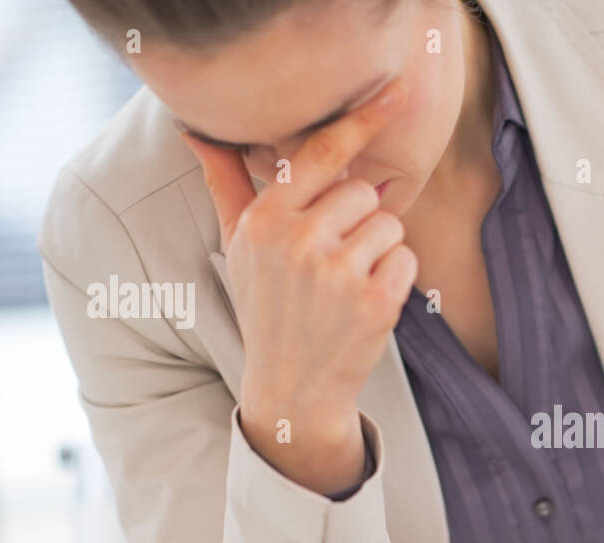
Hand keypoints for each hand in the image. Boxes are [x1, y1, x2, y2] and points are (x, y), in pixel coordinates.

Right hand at [180, 79, 416, 494]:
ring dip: (378, 251)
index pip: (321, 155)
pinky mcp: (375, 301)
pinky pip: (406, 259)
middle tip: (334, 260)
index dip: (362, 120)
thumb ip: (228, 187)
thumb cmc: (267, 309)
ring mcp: (339, 273)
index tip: (396, 93)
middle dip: (358, 220)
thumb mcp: (238, 248)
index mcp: (266, 221)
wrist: (293, 387)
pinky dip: (396, 278)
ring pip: (389, 225)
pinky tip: (367, 301)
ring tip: (347, 284)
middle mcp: (300, 242)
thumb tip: (197, 133)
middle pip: (363, 192)